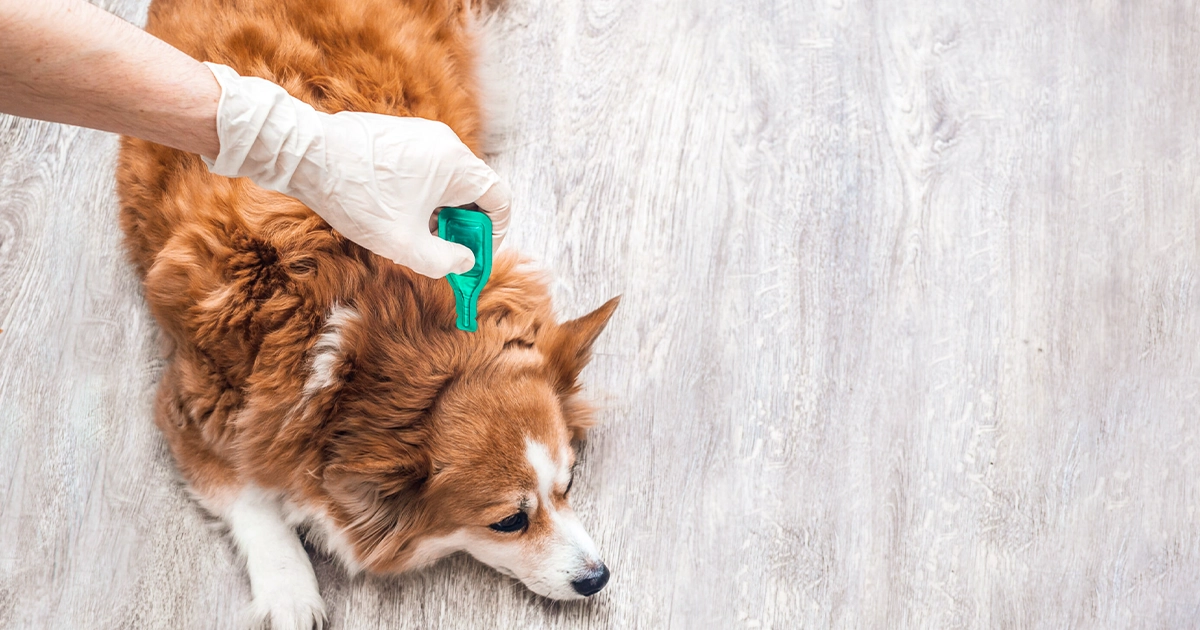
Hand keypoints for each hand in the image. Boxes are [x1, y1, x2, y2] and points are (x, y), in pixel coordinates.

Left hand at [201, 63, 510, 277]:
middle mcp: (446, 143)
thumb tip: (465, 262)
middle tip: (447, 252)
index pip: (500, 199)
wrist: (305, 154)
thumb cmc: (355, 197)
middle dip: (465, 225)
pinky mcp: (401, 134)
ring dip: (443, 211)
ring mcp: (423, 134)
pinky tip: (398, 213)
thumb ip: (443, 261)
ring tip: (418, 235)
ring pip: (450, 180)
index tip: (475, 255)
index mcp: (456, 166)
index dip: (494, 234)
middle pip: (475, 189)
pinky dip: (425, 194)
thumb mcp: (403, 244)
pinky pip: (428, 168)